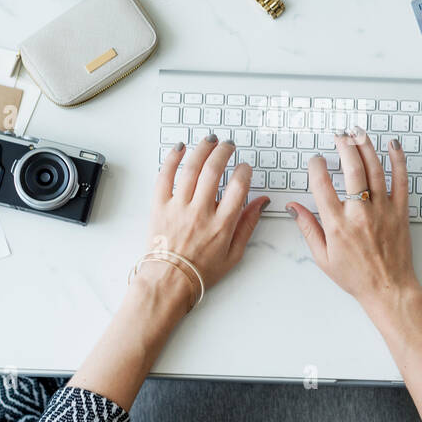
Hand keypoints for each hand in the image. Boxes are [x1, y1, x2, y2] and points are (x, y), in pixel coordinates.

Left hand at [68, 137, 266, 408]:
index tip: (244, 166)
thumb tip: (261, 201)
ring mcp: (178, 207)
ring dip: (201, 149)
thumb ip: (248, 224)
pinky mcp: (160, 206)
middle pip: (214, 170)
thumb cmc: (201, 271)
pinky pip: (165, 176)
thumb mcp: (234, 254)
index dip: (244, 171)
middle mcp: (201, 212)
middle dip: (224, 152)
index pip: (238, 186)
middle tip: (228, 145)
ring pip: (191, 168)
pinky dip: (171, 159)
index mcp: (222, 224)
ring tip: (209, 140)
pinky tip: (179, 148)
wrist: (168, 281)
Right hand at [287, 128, 420, 316]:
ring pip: (375, 170)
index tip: (316, 160)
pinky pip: (401, 181)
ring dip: (366, 147)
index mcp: (338, 225)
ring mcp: (383, 211)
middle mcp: (360, 214)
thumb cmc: (356, 276)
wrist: (389, 289)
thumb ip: (308, 228)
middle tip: (339, 136)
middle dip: (343, 147)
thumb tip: (294, 207)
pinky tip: (393, 145)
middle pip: (352, 170)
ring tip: (358, 133)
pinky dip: (398, 161)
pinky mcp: (400, 212)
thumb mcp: (323, 257)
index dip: (316, 167)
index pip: (322, 185)